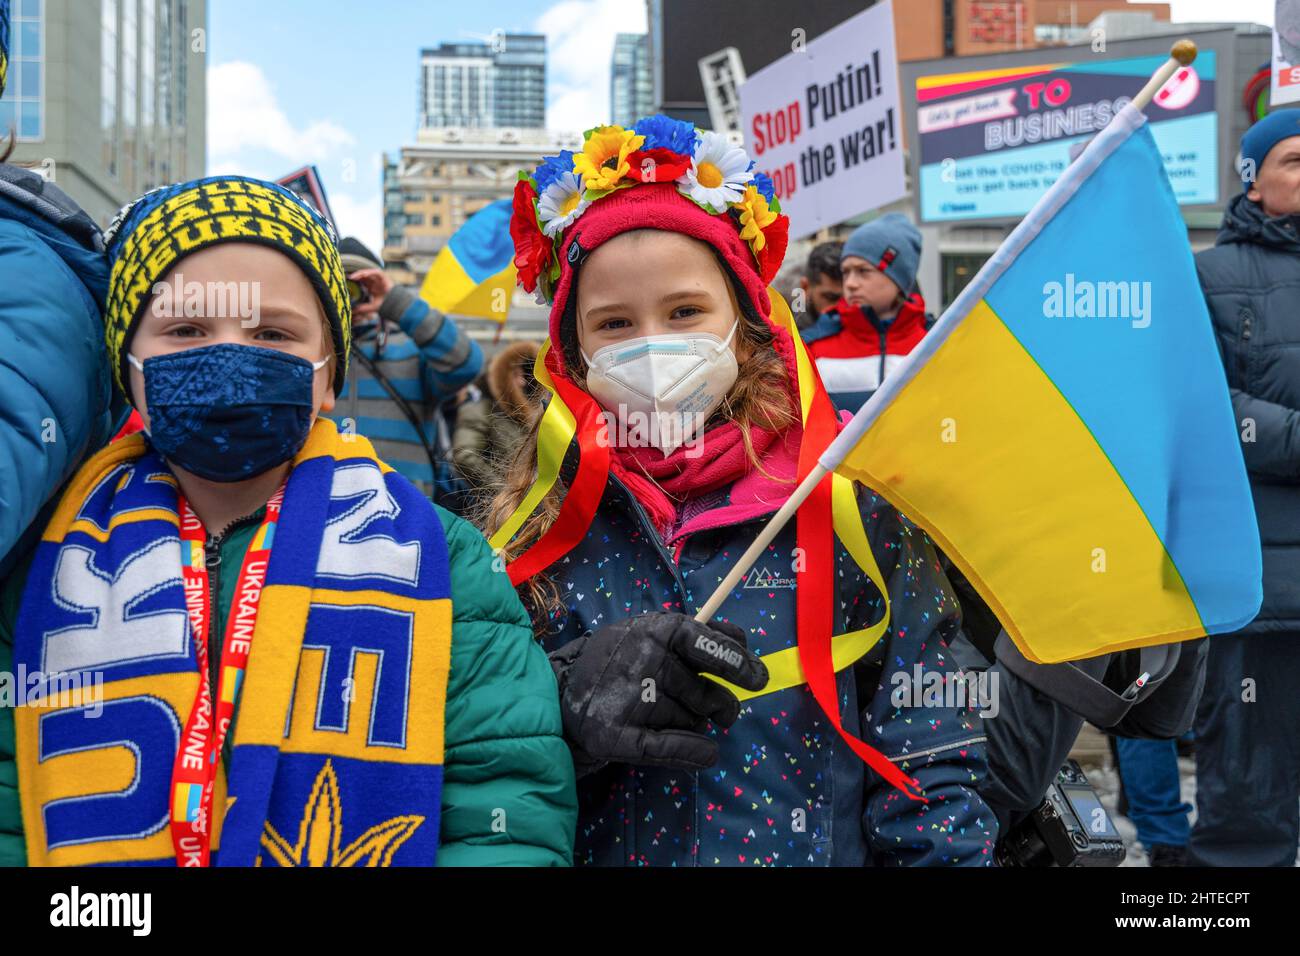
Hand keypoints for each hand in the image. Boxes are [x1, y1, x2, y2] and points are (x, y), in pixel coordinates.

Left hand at [349, 267, 392, 316]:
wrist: (395, 306)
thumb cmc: (385, 306)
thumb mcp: (371, 307)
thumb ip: (363, 308)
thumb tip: (353, 311)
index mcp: (371, 288)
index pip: (361, 281)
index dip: (355, 280)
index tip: (347, 281)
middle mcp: (375, 283)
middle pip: (363, 276)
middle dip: (356, 276)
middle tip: (349, 277)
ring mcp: (379, 280)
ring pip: (368, 273)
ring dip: (361, 273)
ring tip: (354, 276)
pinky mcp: (384, 278)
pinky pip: (376, 272)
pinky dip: (370, 272)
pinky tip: (364, 275)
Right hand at [549, 612, 768, 774]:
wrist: (563, 691)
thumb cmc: (623, 659)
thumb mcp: (655, 632)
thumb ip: (700, 633)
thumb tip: (742, 638)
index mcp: (654, 630)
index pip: (704, 642)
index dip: (736, 661)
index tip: (759, 679)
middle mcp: (641, 661)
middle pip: (705, 693)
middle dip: (721, 705)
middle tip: (725, 712)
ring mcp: (628, 699)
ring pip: (691, 721)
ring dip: (694, 724)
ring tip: (674, 716)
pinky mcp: (617, 735)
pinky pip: (671, 748)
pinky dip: (696, 753)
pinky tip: (706, 753)